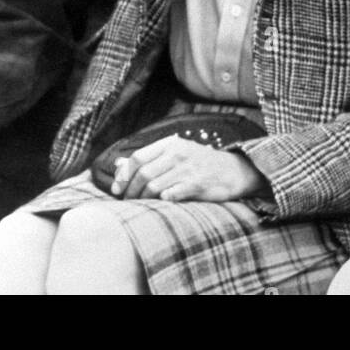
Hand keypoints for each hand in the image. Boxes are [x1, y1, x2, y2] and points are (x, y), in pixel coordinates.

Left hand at [110, 134, 267, 202]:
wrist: (233, 170)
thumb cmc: (198, 163)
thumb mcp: (174, 154)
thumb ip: (147, 158)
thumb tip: (117, 164)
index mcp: (169, 144)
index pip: (138, 157)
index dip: (123, 175)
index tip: (116, 189)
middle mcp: (178, 153)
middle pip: (143, 173)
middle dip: (130, 191)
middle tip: (127, 202)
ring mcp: (188, 169)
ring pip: (154, 186)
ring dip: (143, 199)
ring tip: (140, 205)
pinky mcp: (197, 184)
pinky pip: (171, 195)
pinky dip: (161, 201)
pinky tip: (159, 205)